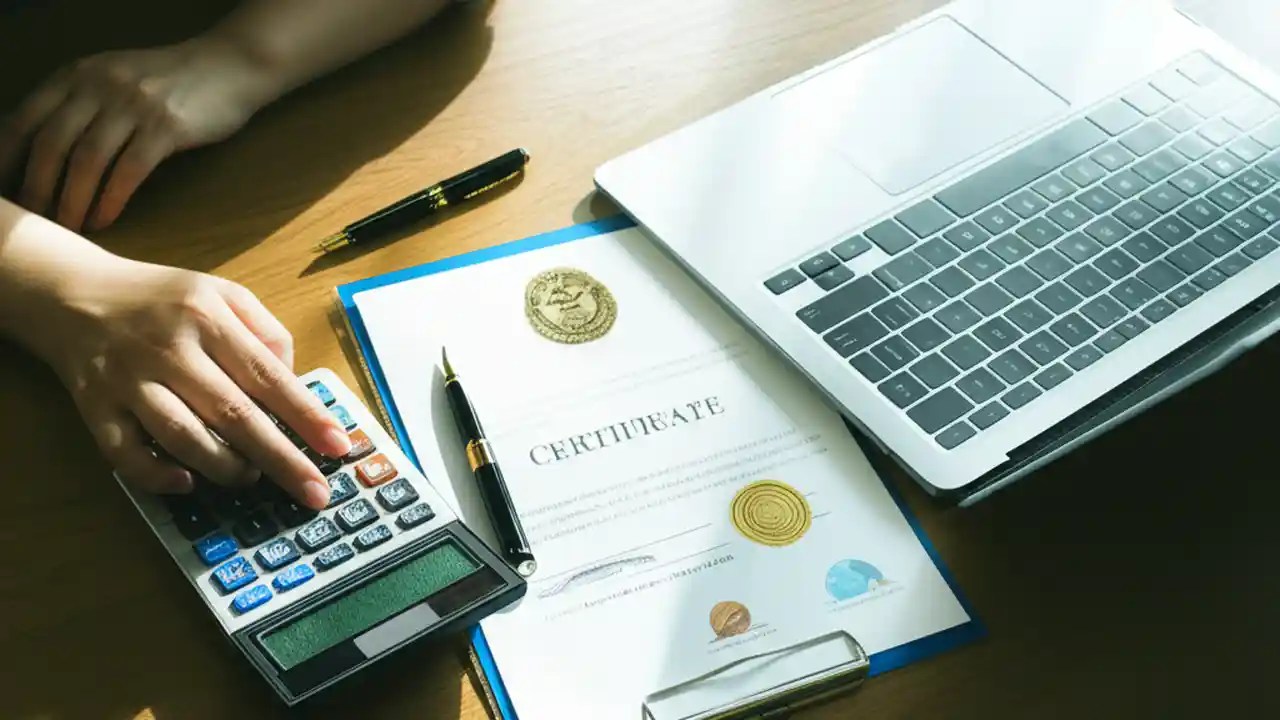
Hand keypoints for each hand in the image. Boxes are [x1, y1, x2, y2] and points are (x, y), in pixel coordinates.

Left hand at [0, 36, 279, 231]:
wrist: (228, 66)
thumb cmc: (169, 82)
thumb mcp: (113, 79)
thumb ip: (79, 103)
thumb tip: (43, 151)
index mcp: (78, 74)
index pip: (25, 119)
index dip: (6, 159)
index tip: (2, 192)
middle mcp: (99, 85)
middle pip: (51, 144)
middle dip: (36, 188)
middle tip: (34, 221)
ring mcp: (134, 104)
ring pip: (87, 160)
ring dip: (73, 201)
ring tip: (71, 228)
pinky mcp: (167, 126)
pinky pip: (129, 170)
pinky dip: (111, 200)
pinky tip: (105, 220)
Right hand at [29, 254, 349, 508]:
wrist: (71, 292)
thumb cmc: (162, 299)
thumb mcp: (222, 293)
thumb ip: (266, 333)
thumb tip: (294, 384)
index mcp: (208, 316)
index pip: (268, 375)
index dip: (306, 415)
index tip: (338, 446)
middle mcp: (169, 348)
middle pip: (234, 413)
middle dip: (281, 459)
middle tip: (314, 493)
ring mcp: (128, 379)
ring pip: (183, 436)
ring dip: (225, 467)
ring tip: (250, 478)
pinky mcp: (93, 405)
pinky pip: (124, 453)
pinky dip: (156, 475)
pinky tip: (187, 483)